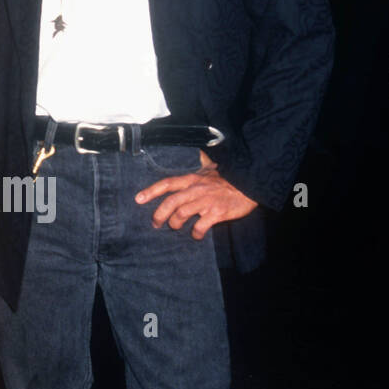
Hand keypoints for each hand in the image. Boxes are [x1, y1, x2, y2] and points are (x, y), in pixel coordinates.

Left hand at [134, 150, 257, 238]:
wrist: (251, 184)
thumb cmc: (230, 178)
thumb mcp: (212, 168)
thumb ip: (201, 164)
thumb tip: (198, 153)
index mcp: (193, 179)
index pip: (167, 183)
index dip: (151, 191)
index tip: (138, 199)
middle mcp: (196, 189)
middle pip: (170, 203)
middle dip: (159, 215)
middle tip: (155, 224)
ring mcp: (206, 202)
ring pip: (181, 215)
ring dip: (175, 224)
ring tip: (176, 227)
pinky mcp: (216, 213)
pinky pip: (200, 227)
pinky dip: (196, 234)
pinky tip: (197, 235)